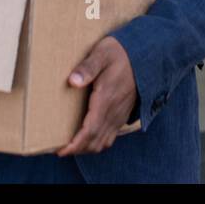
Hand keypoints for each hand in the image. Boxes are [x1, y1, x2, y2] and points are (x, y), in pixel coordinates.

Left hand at [55, 36, 137, 156]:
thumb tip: (72, 81)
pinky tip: (88, 138)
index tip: (60, 150)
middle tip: (59, 149)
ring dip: (87, 148)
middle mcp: (114, 111)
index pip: (90, 130)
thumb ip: (87, 67)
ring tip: (71, 146)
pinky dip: (97, 143)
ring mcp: (120, 114)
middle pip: (95, 141)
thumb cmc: (119, 53)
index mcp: (106, 99)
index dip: (75, 144)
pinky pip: (110, 136)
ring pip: (103, 142)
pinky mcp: (123, 114)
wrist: (145, 55)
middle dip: (77, 149)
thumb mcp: (102, 53)